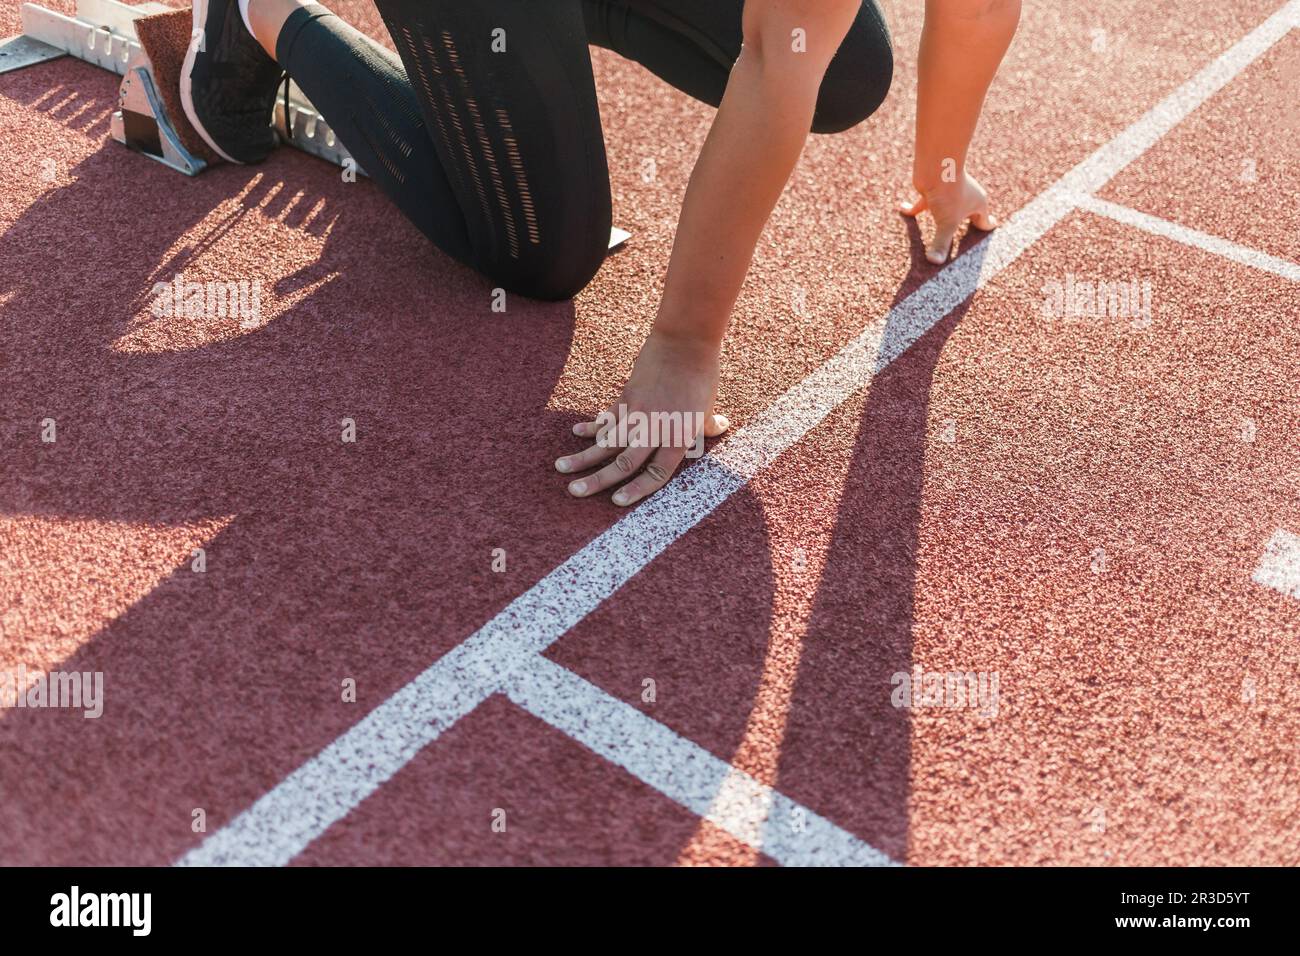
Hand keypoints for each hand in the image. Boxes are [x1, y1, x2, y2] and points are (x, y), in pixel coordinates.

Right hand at [555, 332, 729, 506]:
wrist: (685, 343)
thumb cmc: (702, 376)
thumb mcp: (708, 407)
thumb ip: (707, 426)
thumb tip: (720, 428)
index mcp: (678, 438)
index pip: (655, 474)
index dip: (636, 490)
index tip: (616, 502)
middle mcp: (655, 430)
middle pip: (622, 463)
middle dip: (597, 480)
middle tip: (575, 493)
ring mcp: (638, 413)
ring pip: (606, 441)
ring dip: (583, 456)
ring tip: (561, 467)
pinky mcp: (627, 397)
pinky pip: (607, 418)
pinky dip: (592, 426)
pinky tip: (577, 433)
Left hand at [900, 171, 998, 263]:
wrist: (936, 165)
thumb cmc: (949, 192)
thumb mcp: (946, 223)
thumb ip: (941, 244)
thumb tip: (935, 263)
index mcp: (978, 204)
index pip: (984, 221)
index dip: (986, 229)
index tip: (989, 232)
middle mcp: (965, 198)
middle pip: (967, 216)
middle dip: (966, 226)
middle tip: (964, 241)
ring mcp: (948, 194)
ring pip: (945, 210)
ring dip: (940, 219)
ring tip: (938, 228)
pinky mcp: (932, 191)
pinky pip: (923, 204)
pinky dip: (913, 209)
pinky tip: (902, 210)